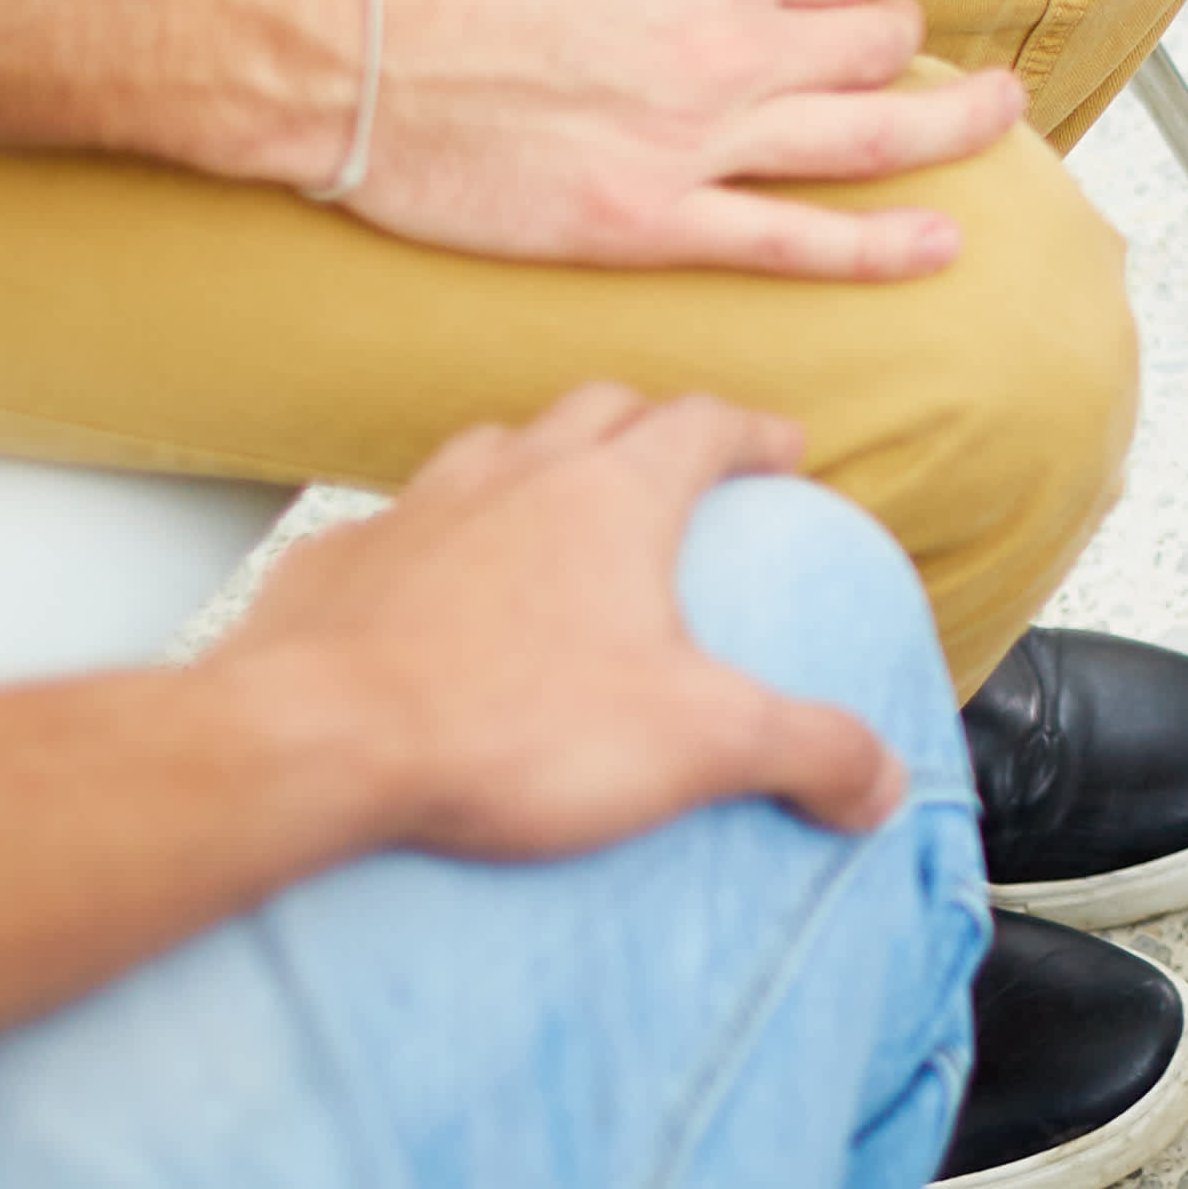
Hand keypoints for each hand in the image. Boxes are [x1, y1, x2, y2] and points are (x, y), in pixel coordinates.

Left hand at [225, 386, 907, 856]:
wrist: (306, 742)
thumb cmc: (503, 726)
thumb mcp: (699, 744)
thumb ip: (809, 751)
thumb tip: (881, 781)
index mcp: (612, 493)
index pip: (704, 421)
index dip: (753, 430)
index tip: (782, 449)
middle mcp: (514, 476)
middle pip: (598, 407)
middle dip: (649, 422)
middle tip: (679, 461)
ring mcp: (416, 510)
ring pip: (492, 448)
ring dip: (537, 463)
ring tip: (557, 512)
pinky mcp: (335, 563)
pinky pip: (399, 524)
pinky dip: (438, 538)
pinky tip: (440, 591)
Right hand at [344, 0, 1023, 279]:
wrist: (340, 46)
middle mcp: (729, 41)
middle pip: (871, 45)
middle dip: (899, 41)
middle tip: (903, 48)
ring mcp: (699, 139)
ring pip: (871, 137)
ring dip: (955, 126)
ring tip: (997, 117)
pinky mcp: (653, 222)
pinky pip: (796, 242)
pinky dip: (883, 248)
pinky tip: (942, 244)